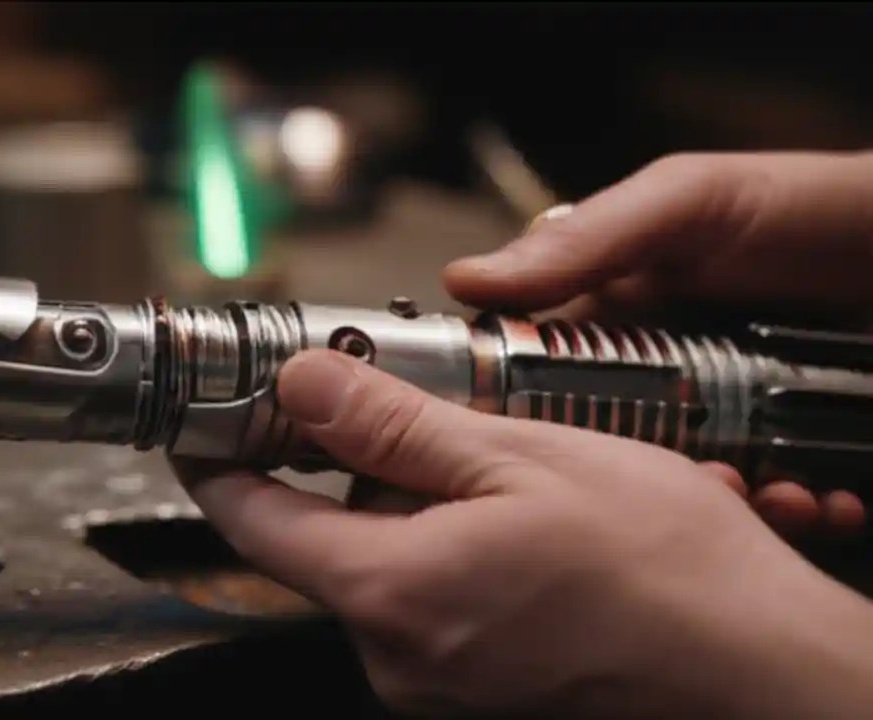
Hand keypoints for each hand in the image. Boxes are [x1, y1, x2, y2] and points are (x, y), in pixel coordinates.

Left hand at [172, 350, 872, 718]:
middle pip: (326, 540)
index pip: (252, 523)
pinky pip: (429, 602)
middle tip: (419, 414)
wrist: (760, 674)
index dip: (218, 463)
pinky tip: (522, 525)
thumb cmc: (664, 572)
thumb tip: (302, 385)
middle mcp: (397, 653)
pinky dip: (451, 548)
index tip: (205, 423)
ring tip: (505, 475)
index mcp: (391, 592)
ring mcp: (435, 682)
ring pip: (384, 566)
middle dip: (356, 471)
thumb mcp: (521, 460)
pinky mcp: (474, 690)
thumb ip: (394, 426)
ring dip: (419, 507)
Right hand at [444, 151, 872, 537]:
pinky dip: (800, 512)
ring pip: (695, 496)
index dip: (526, 423)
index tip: (540, 454)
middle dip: (647, 483)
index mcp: (608, 326)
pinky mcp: (787, 454)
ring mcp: (725, 422)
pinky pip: (775, 507)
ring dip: (732, 509)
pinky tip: (825, 498)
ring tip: (777, 495)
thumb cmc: (804, 208)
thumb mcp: (687, 203)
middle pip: (616, 457)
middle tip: (694, 481)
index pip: (534, 384)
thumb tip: (464, 278)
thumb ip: (586, 240)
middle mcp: (657, 382)